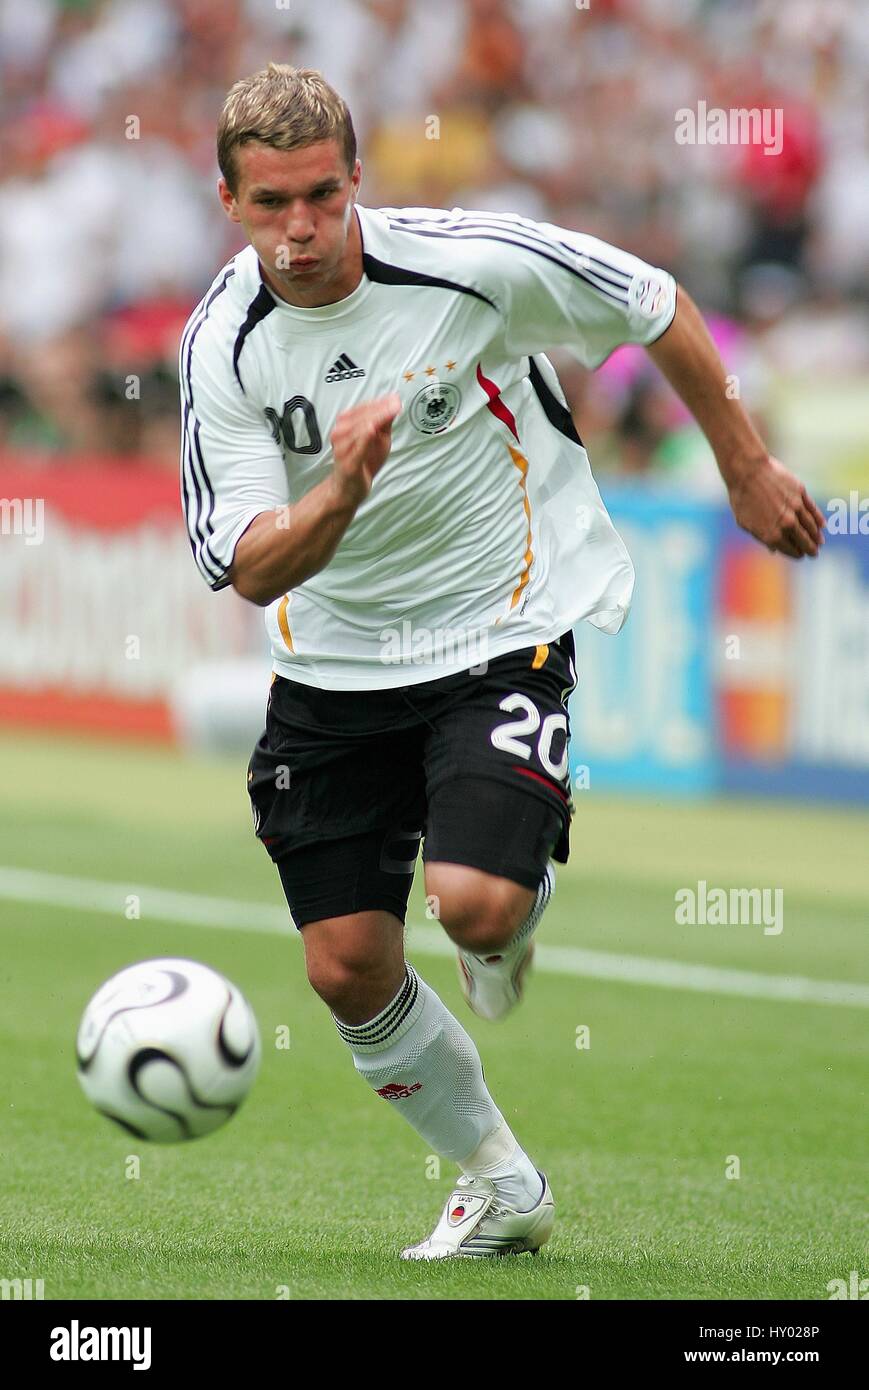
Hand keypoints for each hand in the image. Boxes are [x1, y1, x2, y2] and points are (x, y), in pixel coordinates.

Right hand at [330, 392, 401, 507]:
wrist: (350, 486)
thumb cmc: (363, 460)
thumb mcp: (379, 438)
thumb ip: (385, 422)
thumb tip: (394, 403)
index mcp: (346, 424)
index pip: (364, 408)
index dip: (380, 402)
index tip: (395, 398)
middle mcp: (340, 433)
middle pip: (363, 416)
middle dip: (381, 408)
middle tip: (396, 404)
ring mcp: (342, 448)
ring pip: (359, 428)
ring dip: (375, 418)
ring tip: (390, 412)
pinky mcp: (347, 462)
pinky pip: (356, 448)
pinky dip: (364, 437)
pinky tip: (372, 429)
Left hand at [727, 455, 825, 558]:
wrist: (747, 472)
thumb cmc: (741, 498)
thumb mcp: (745, 523)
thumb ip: (761, 537)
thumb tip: (773, 550)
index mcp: (771, 535)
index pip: (790, 550)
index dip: (797, 554)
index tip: (801, 555)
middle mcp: (786, 524)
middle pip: (804, 541)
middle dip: (810, 548)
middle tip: (814, 552)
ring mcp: (795, 508)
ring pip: (810, 526)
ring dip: (816, 535)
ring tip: (820, 541)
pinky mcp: (800, 493)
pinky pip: (812, 510)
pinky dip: (818, 519)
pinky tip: (822, 525)